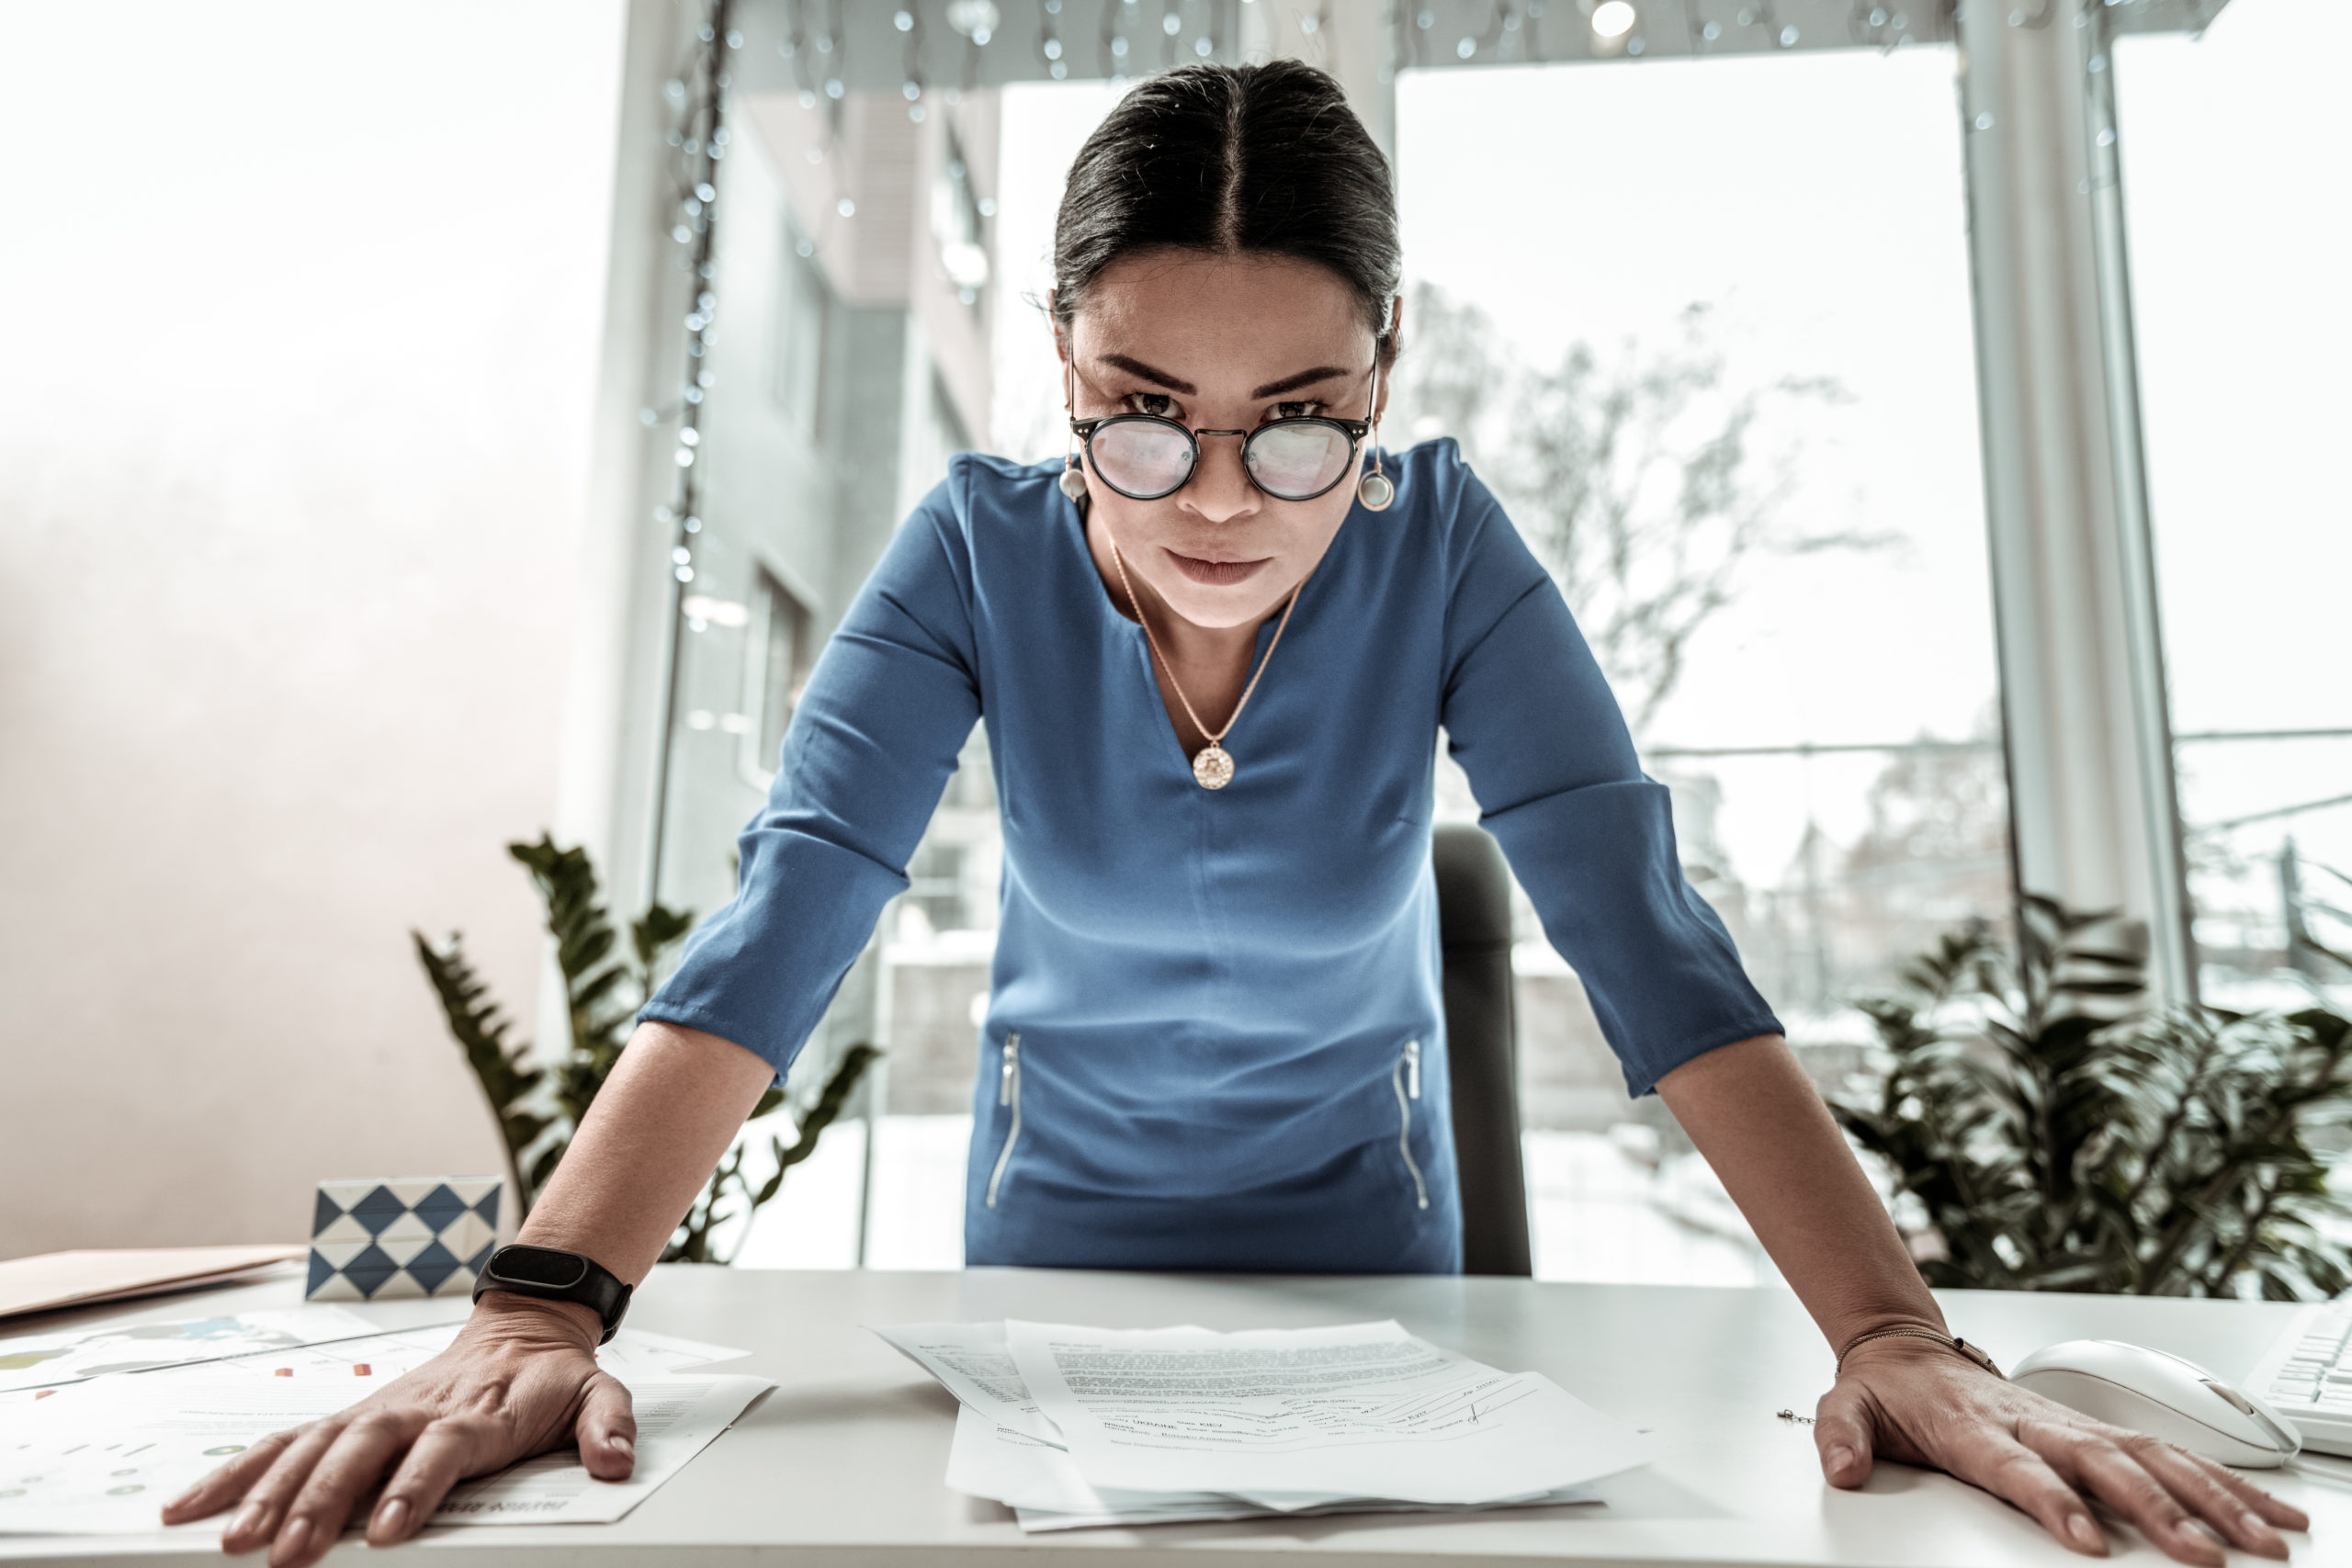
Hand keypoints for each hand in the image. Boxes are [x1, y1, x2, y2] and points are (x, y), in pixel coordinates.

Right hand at [159, 1295, 632, 1565]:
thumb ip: (609, 1425)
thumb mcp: (600, 1391)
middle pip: (364, 1450)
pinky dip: (237, 1471)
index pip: (443, 1449)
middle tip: (289, 1551)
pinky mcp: (347, 1418)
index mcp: (479, 1411)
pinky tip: (191, 1506)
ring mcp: (376, 1411)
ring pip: (314, 1446)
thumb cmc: (553, 1374)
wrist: (523, 1323)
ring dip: (271, 1492)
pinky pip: (284, 1441)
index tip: (389, 1528)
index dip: (415, 1486)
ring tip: (234, 1541)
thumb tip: (615, 1461)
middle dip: (322, 1500)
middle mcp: (417, 1410)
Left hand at [1817, 1337, 2309, 1562]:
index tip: (2086, 1538)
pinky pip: (2166, 1453)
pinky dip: (2219, 1480)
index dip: (2053, 1500)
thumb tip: (1841, 1466)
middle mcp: (2033, 1422)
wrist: (1906, 1348)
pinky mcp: (2095, 1431)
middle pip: (2103, 1465)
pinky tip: (2264, 1509)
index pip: (2019, 1467)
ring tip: (2256, 1541)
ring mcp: (2070, 1425)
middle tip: (2199, 1555)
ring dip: (2206, 1498)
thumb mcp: (1845, 1406)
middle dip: (2155, 1510)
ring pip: (2150, 1457)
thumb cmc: (1888, 1389)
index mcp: (1975, 1424)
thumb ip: (1842, 1436)